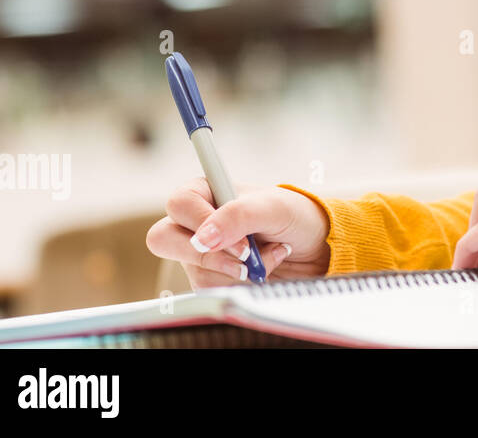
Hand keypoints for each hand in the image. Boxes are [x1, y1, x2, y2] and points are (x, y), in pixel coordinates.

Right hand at [146, 178, 331, 289]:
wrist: (313, 246)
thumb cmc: (293, 215)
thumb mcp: (273, 208)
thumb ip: (237, 216)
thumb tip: (202, 239)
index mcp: (206, 191)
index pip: (179, 204)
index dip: (202, 224)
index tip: (240, 240)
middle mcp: (197, 220)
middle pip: (164, 239)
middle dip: (209, 255)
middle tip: (244, 259)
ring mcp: (200, 249)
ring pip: (191, 269)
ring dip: (234, 270)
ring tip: (265, 258)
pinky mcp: (209, 274)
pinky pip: (207, 288)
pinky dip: (238, 283)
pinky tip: (261, 269)